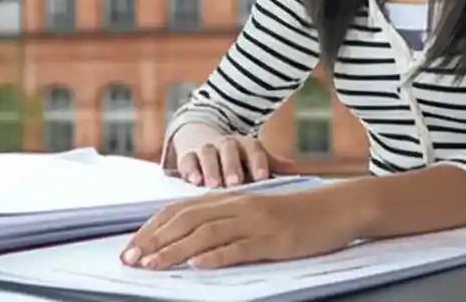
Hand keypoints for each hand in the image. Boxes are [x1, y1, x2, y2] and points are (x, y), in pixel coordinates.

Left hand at [119, 188, 359, 270]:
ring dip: (175, 250)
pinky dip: (216, 256)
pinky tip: (198, 266)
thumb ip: (222, 220)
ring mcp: (254, 222)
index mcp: (227, 199)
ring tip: (152, 265)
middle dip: (154, 241)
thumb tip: (189, 241)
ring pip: (206, 234)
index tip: (131, 247)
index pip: (178, 210)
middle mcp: (236, 206)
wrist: (334, 208)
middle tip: (131, 260)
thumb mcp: (252, 212)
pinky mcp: (272, 239)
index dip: (152, 228)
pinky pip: (240, 247)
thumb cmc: (292, 214)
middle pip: (185, 221)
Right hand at [172, 129, 294, 187]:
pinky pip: (187, 159)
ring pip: (207, 153)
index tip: (262, 178)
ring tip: (211, 185)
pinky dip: (189, 169)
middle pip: (229, 150)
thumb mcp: (255, 160)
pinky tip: (192, 181)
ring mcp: (204, 147)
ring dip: (209, 169)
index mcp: (246, 144)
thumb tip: (303, 173)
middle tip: (234, 183)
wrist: (202, 135)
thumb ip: (274, 166)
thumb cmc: (237, 159)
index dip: (258, 162)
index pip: (254, 149)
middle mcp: (225, 143)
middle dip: (231, 166)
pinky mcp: (186, 155)